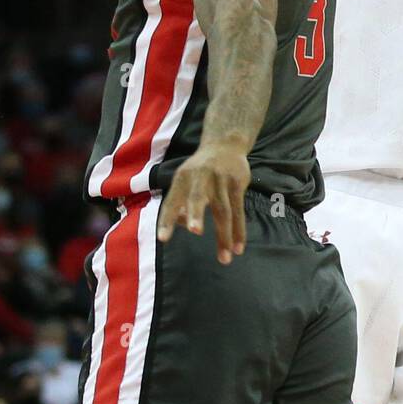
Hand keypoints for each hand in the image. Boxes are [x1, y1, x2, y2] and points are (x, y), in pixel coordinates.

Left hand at [156, 139, 250, 265]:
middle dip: (196, 213)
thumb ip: (180, 202)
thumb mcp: (184, 180)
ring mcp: (221, 179)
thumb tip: (180, 224)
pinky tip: (238, 247)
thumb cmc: (199, 170)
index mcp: (182, 178)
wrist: (225, 144)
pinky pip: (239, 210)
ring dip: (224, 236)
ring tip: (225, 258)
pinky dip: (239, 231)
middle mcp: (200, 176)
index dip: (167, 219)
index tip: (163, 239)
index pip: (172, 200)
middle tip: (194, 230)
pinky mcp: (237, 182)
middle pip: (198, 196)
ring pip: (223, 210)